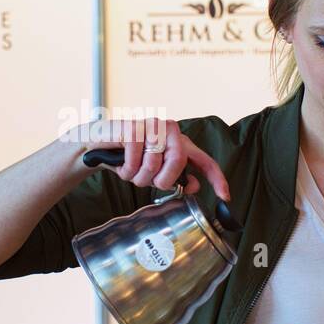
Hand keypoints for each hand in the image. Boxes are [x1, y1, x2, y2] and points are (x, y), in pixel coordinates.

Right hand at [81, 117, 230, 200]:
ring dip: (138, 177)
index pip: (204, 160)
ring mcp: (151, 126)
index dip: (216, 179)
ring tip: (131, 171)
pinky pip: (134, 160)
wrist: (98, 146)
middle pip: (178, 161)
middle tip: (149, 181)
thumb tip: (193, 185)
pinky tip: (121, 164)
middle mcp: (169, 130)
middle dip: (161, 179)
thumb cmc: (128, 158)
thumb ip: (174, 177)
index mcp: (179, 142)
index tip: (225, 197)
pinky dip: (126, 170)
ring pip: (153, 163)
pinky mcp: (132, 128)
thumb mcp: (154, 172)